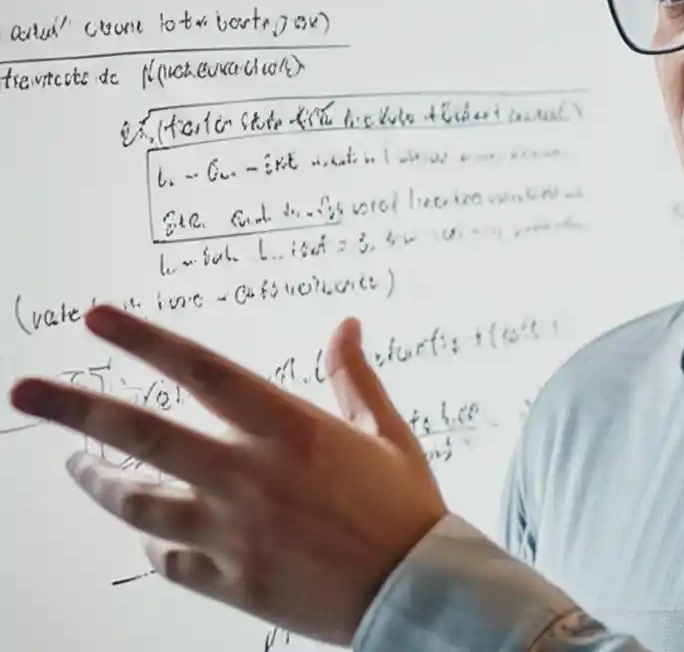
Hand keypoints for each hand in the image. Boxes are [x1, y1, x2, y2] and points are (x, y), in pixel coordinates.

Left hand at [8, 305, 447, 645]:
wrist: (417, 592)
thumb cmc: (406, 509)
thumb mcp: (388, 433)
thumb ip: (355, 377)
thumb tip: (345, 324)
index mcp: (289, 429)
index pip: (201, 370)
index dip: (144, 339)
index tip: (96, 317)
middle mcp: (249, 476)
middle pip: (141, 435)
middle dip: (74, 408)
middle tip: (22, 389)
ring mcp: (233, 533)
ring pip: (137, 504)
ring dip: (98, 483)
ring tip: (75, 470)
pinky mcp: (231, 583)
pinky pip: (169, 559)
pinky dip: (153, 544)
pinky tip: (148, 536)